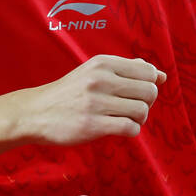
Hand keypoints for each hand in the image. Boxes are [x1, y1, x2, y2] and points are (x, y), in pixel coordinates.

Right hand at [18, 55, 166, 145]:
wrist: (35, 113)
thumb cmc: (71, 93)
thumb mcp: (95, 71)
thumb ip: (128, 70)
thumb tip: (160, 75)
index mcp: (104, 64)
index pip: (148, 71)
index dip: (149, 84)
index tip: (136, 93)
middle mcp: (101, 79)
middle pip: (149, 91)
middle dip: (147, 103)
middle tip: (132, 109)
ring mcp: (96, 102)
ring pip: (142, 110)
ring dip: (139, 119)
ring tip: (125, 120)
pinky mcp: (92, 125)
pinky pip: (130, 128)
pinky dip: (131, 131)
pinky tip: (119, 130)